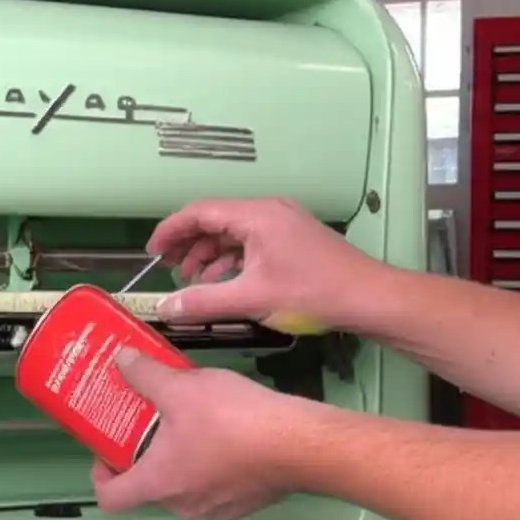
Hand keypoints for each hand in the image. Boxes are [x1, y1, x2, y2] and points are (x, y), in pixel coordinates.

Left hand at [91, 346, 314, 519]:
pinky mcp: (246, 503)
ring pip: (184, 486)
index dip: (100, 475)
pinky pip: (216, 486)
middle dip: (143, 456)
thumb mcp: (181, 387)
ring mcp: (217, 509)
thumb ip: (145, 374)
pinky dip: (211, 464)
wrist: (300, 443)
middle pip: (148, 488)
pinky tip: (224, 431)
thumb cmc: (232, 420)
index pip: (111, 497)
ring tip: (186, 420)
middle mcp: (184, 506)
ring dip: (178, 459)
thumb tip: (120, 359)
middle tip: (147, 421)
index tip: (106, 451)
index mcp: (159, 484)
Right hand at [147, 197, 388, 331]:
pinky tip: (221, 281)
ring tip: (189, 279)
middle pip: (214, 219)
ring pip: (232, 232)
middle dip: (187, 243)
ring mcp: (282, 223)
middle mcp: (268, 211)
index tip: (151, 252)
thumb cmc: (313, 293)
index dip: (170, 230)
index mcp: (256, 215)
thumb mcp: (251, 299)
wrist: (369, 298)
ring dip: (208, 253)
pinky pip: (250, 242)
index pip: (199, 212)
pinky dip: (230, 259)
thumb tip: (165, 308)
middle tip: (166, 267)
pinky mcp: (292, 239)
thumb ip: (203, 301)